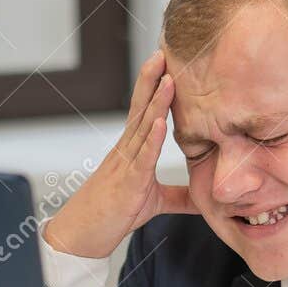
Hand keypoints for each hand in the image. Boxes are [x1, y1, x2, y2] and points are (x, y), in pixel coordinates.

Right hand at [42, 50, 194, 258]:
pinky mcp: (127, 183)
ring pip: (142, 126)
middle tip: (165, 50)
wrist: (84, 236)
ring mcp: (125, 164)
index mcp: (133, 150)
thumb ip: (179, 196)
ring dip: (155, 101)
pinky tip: (160, 122)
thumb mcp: (154, 202)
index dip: (157, 87)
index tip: (169, 62)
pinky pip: (141, 157)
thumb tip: (203, 197)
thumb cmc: (114, 215)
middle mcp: (127, 150)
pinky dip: (152, 140)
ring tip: (169, 77)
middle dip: (153, 78)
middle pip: (141, 107)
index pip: (146, 111)